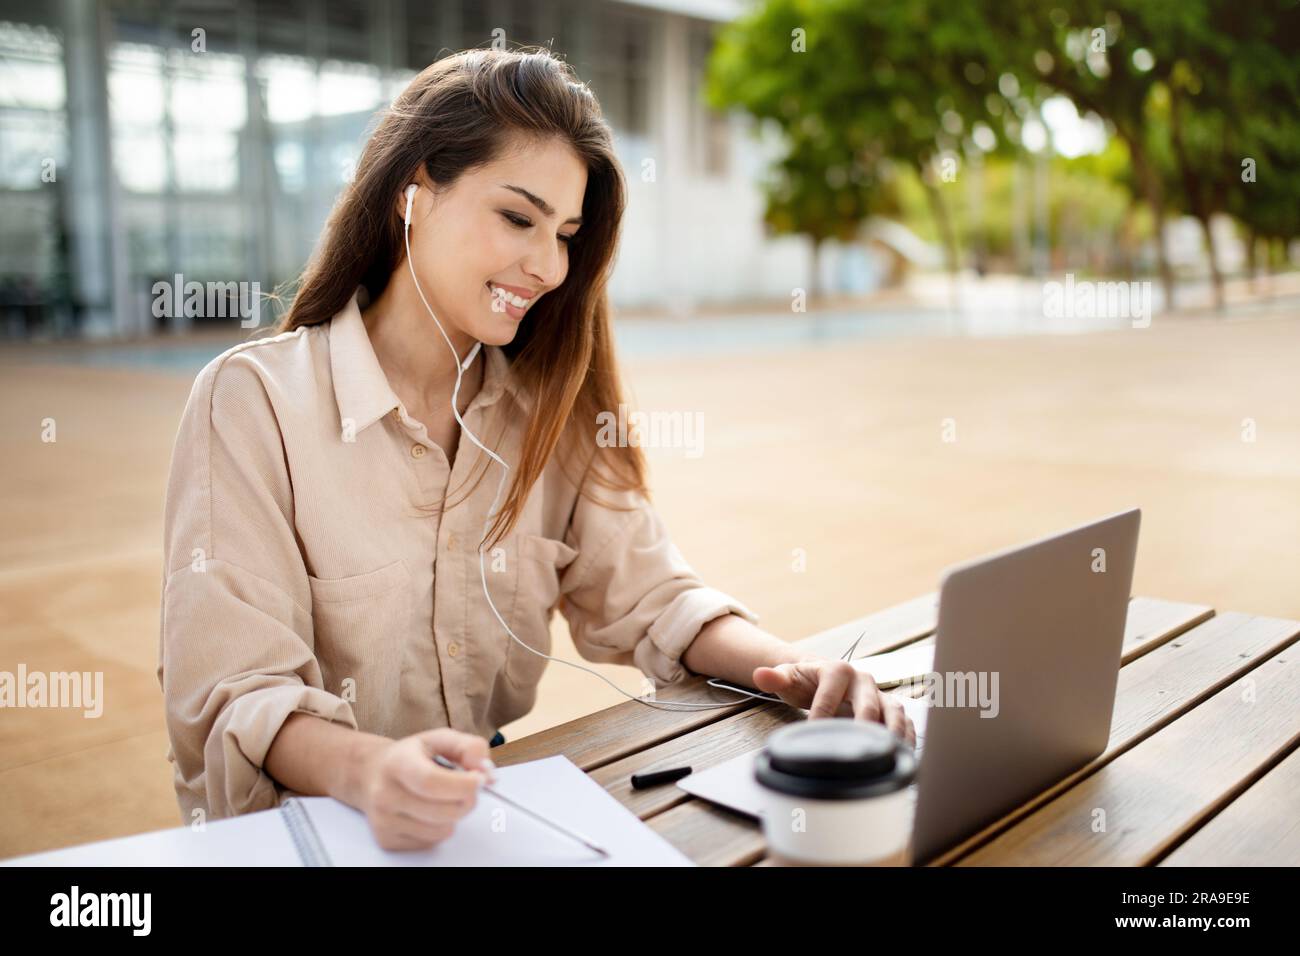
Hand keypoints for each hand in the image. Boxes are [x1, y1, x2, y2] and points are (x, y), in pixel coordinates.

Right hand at [357, 727, 495, 850]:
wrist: (370, 774)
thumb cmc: (410, 756)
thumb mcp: (439, 739)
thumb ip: (470, 748)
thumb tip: (488, 774)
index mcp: (397, 762)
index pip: (432, 782)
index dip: (463, 784)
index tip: (479, 779)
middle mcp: (385, 794)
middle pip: (444, 811)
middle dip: (467, 800)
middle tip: (466, 787)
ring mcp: (384, 821)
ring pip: (442, 830)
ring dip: (453, 816)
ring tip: (442, 798)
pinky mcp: (387, 840)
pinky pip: (431, 842)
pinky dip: (439, 828)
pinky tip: (428, 811)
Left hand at [752, 658, 915, 746]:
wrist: (822, 677)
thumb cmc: (804, 680)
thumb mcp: (787, 677)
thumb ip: (774, 678)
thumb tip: (760, 675)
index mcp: (837, 670)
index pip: (829, 696)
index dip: (821, 716)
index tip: (814, 736)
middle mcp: (862, 679)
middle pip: (868, 704)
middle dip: (864, 727)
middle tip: (859, 750)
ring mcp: (879, 693)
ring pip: (893, 711)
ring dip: (895, 732)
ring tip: (892, 753)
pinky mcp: (889, 707)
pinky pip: (904, 720)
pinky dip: (907, 736)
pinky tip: (905, 754)